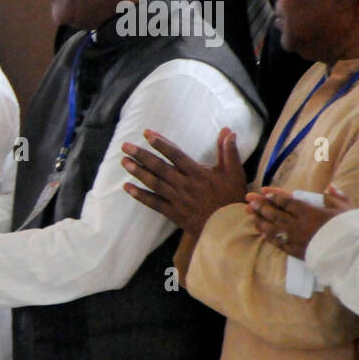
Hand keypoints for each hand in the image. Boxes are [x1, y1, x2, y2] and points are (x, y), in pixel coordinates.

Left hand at [121, 127, 245, 236]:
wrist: (229, 228)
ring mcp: (178, 200)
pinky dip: (140, 195)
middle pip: (160, 168)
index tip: (147, 134)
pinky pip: (154, 203)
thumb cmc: (232, 198)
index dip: (161, 144)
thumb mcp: (234, 173)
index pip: (176, 155)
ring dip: (138, 172)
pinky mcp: (173, 213)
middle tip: (125, 145)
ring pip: (154, 183)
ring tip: (124, 161)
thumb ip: (229, 152)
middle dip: (141, 155)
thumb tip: (228, 131)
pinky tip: (127, 187)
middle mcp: (185, 185)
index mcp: (199, 174)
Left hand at [246, 185, 356, 258]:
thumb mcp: (346, 209)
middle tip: (249, 200)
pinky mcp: (296, 252)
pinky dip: (269, 236)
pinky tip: (262, 232)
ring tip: (251, 215)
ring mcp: (296, 239)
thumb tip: (330, 186)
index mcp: (311, 212)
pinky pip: (278, 243)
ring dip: (261, 220)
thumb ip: (336, 197)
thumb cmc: (350, 229)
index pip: (288, 202)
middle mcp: (299, 225)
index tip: (264, 192)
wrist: (352, 253)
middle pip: (276, 214)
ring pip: (273, 228)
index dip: (275, 197)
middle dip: (261, 206)